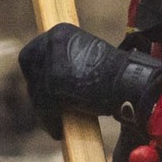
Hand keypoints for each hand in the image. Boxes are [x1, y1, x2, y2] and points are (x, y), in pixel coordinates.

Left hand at [18, 23, 161, 138]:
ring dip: (44, 109)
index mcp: (61, 31)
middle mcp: (53, 42)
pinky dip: (50, 121)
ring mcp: (52, 64)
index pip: (34, 51)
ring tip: (56, 121)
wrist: (131, 84)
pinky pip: (44, 108)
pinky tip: (58, 130)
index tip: (40, 84)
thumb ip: (67, 60)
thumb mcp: (87, 56)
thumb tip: (47, 76)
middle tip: (46, 106)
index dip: (35, 70)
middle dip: (36, 89)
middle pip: (30, 69)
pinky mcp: (53, 86)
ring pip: (37, 92)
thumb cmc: (115, 74)